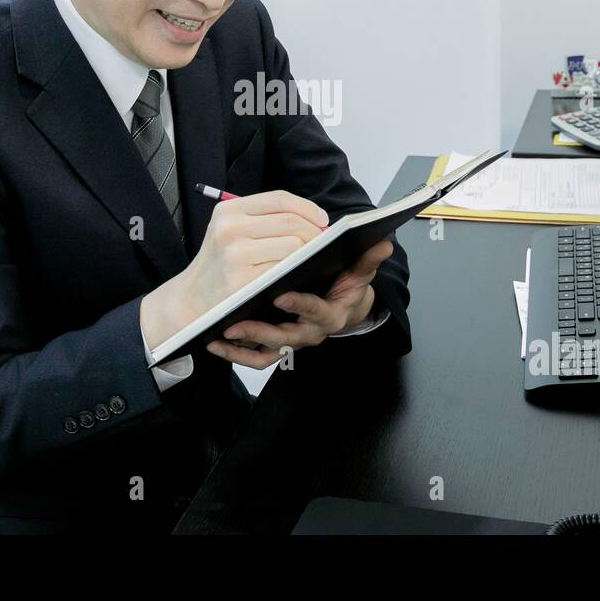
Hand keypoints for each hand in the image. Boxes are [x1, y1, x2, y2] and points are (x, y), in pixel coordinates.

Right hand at [140, 190, 328, 349]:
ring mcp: (236, 255)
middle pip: (291, 221)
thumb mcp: (228, 230)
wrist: (190, 300)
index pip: (279, 199)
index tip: (322, 219)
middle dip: (314, 232)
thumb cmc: (218, 264)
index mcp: (228, 211)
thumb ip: (262, 219)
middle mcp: (229, 228)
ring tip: (310, 258)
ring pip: (294, 245)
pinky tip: (298, 273)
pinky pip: (286, 269)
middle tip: (322, 243)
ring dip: (309, 253)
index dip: (307, 207)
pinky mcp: (243, 280)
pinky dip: (297, 270)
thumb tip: (313, 218)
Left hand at [207, 238, 393, 369]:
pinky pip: (256, 358)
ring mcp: (292, 342)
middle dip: (260, 331)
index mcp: (330, 315)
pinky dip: (235, 354)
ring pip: (268, 352)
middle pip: (286, 338)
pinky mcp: (277, 348)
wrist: (339, 308)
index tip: (280, 294)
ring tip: (220, 334)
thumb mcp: (358, 275)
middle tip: (237, 322)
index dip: (299, 305)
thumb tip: (384, 242)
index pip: (315, 311)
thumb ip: (367, 260)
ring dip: (242, 347)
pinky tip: (215, 343)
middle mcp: (310, 333)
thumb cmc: (342, 287)